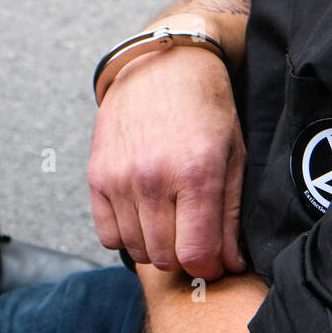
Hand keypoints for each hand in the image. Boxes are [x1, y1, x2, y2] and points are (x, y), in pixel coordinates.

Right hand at [87, 43, 246, 280]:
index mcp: (196, 173)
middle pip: (165, 257)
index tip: (215, 260)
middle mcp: (154, 178)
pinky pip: (107, 234)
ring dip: (156, 247)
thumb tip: (231, 263)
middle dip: (185, 257)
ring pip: (136, 249)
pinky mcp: (97, 176)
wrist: (164, 65)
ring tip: (172, 221)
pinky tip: (144, 214)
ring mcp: (120, 178)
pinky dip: (126, 235)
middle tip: (195, 237)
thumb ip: (231, 214)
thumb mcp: (234, 154)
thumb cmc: (207, 108)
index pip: (196, 254)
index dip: (209, 267)